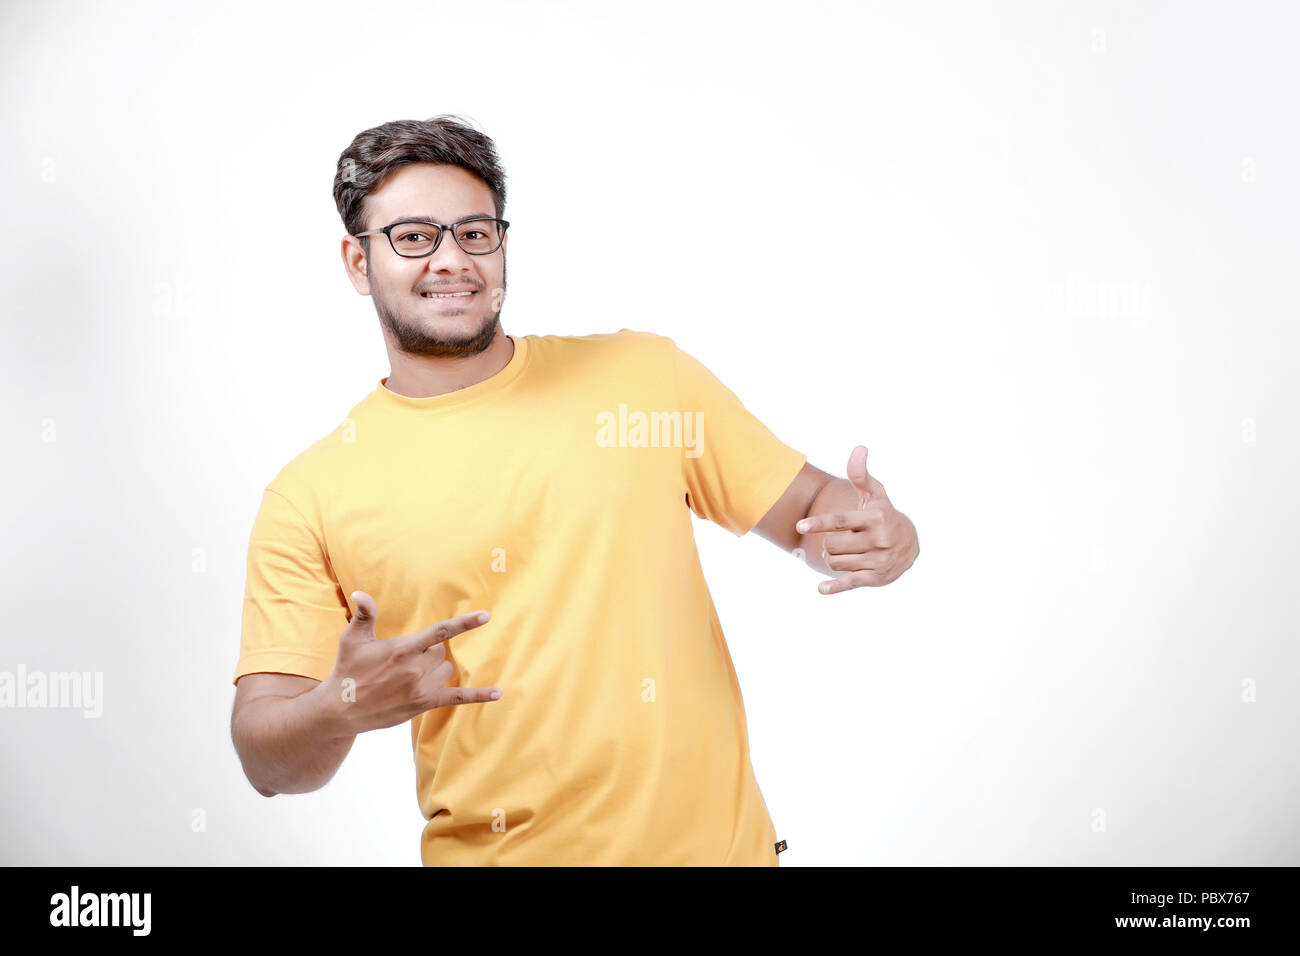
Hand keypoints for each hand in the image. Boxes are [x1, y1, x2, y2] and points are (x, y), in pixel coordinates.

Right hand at [318, 591, 502, 735]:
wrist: (341, 709)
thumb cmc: (347, 670)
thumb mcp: (352, 639)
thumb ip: (364, 615)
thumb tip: (361, 593)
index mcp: (403, 649)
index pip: (440, 632)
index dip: (465, 622)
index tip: (486, 615)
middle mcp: (416, 669)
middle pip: (442, 652)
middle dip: (429, 652)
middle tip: (405, 659)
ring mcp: (422, 688)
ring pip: (447, 670)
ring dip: (436, 669)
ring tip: (409, 674)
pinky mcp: (424, 704)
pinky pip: (458, 699)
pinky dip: (479, 696)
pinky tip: (497, 694)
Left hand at [795, 445, 918, 592]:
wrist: (912, 545)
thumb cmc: (884, 514)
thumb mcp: (875, 494)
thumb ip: (861, 474)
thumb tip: (859, 447)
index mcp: (874, 517)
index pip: (841, 520)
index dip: (819, 523)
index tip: (800, 526)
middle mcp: (877, 539)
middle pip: (833, 544)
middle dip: (829, 542)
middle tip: (839, 540)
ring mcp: (877, 560)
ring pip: (835, 562)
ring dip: (832, 558)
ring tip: (844, 553)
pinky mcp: (876, 578)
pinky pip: (850, 583)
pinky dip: (835, 587)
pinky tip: (821, 589)